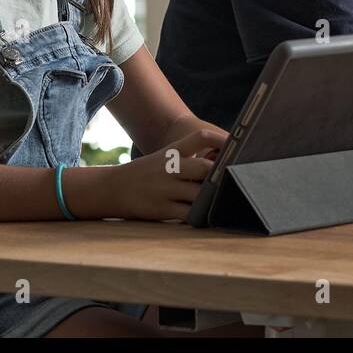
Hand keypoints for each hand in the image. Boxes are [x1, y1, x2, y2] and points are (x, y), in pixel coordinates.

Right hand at [103, 128, 227, 221]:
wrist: (111, 188)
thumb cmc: (147, 173)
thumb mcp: (165, 158)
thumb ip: (190, 158)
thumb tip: (223, 162)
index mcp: (172, 152)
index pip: (200, 137)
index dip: (222, 139)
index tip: (239, 143)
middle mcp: (170, 168)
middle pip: (205, 168)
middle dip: (223, 174)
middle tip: (241, 178)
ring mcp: (165, 189)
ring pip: (200, 194)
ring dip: (215, 197)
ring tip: (229, 199)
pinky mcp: (162, 209)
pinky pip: (189, 214)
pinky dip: (202, 215)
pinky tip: (211, 215)